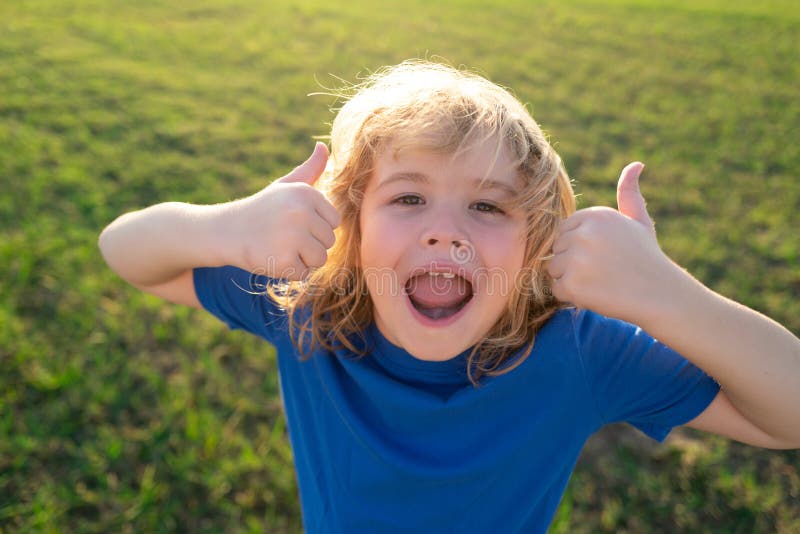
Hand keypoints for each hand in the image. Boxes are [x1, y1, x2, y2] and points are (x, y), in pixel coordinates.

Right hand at [217, 142, 339, 279]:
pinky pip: (304, 274)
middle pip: (329, 241)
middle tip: (283, 237)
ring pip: (320, 259)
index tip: (293, 223)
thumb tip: (324, 146)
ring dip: (302, 260)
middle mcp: (301, 212)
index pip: (334, 222)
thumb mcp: (284, 186)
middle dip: (309, 244)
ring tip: (279, 247)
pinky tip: (272, 258)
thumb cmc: (261, 210)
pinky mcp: (283, 260)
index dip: (315, 227)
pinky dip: (290, 272)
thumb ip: (309, 170)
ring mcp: (292, 237)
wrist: (224, 231)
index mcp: (306, 193)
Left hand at [547, 162, 675, 321]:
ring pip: (554, 270)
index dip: (581, 247)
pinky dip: (573, 296)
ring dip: (572, 280)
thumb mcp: (639, 221)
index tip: (604, 254)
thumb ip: (629, 194)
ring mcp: (576, 259)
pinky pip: (557, 290)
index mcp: (595, 215)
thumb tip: (635, 165)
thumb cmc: (647, 258)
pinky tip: (597, 294)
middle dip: (575, 263)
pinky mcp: (572, 283)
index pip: (565, 231)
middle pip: (557, 249)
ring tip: (601, 281)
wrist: (660, 295)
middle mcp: (583, 233)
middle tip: (605, 270)